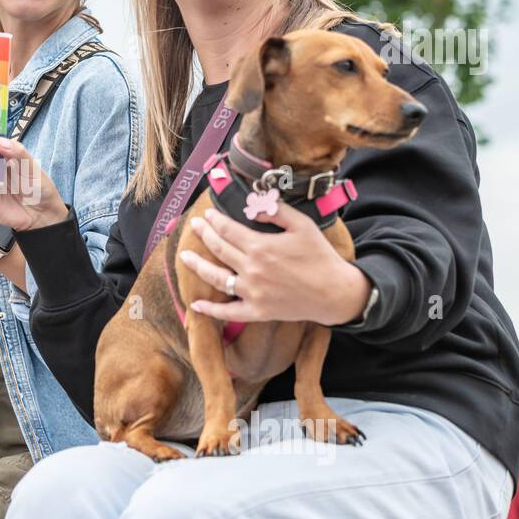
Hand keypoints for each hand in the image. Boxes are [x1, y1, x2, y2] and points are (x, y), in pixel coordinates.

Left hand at [179, 203, 369, 325]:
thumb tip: (255, 205)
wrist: (334, 292)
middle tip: (194, 226)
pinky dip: (210, 310)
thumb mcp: (302, 225)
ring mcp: (252, 292)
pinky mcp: (257, 311)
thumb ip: (277, 212)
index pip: (228, 230)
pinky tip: (195, 305)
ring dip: (197, 266)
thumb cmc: (320, 256)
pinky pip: (228, 313)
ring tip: (184, 257)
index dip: (215, 221)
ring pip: (215, 278)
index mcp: (261, 247)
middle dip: (204, 235)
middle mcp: (251, 269)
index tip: (208, 215)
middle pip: (218, 249)